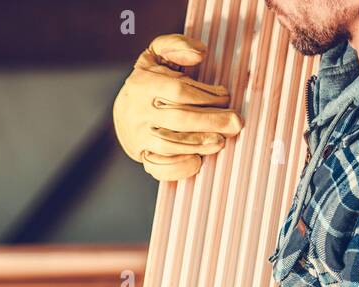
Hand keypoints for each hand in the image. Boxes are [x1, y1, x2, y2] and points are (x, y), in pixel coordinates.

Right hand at [113, 34, 243, 181]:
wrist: (123, 111)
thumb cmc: (149, 80)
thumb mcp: (157, 54)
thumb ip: (177, 46)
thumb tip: (200, 53)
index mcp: (143, 84)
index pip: (178, 91)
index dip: (205, 95)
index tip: (225, 96)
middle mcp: (138, 112)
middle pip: (178, 119)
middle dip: (210, 121)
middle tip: (235, 122)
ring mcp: (138, 136)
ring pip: (170, 144)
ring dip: (199, 144)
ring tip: (221, 141)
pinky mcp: (141, 155)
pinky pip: (158, 166)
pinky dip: (178, 167)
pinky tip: (196, 161)